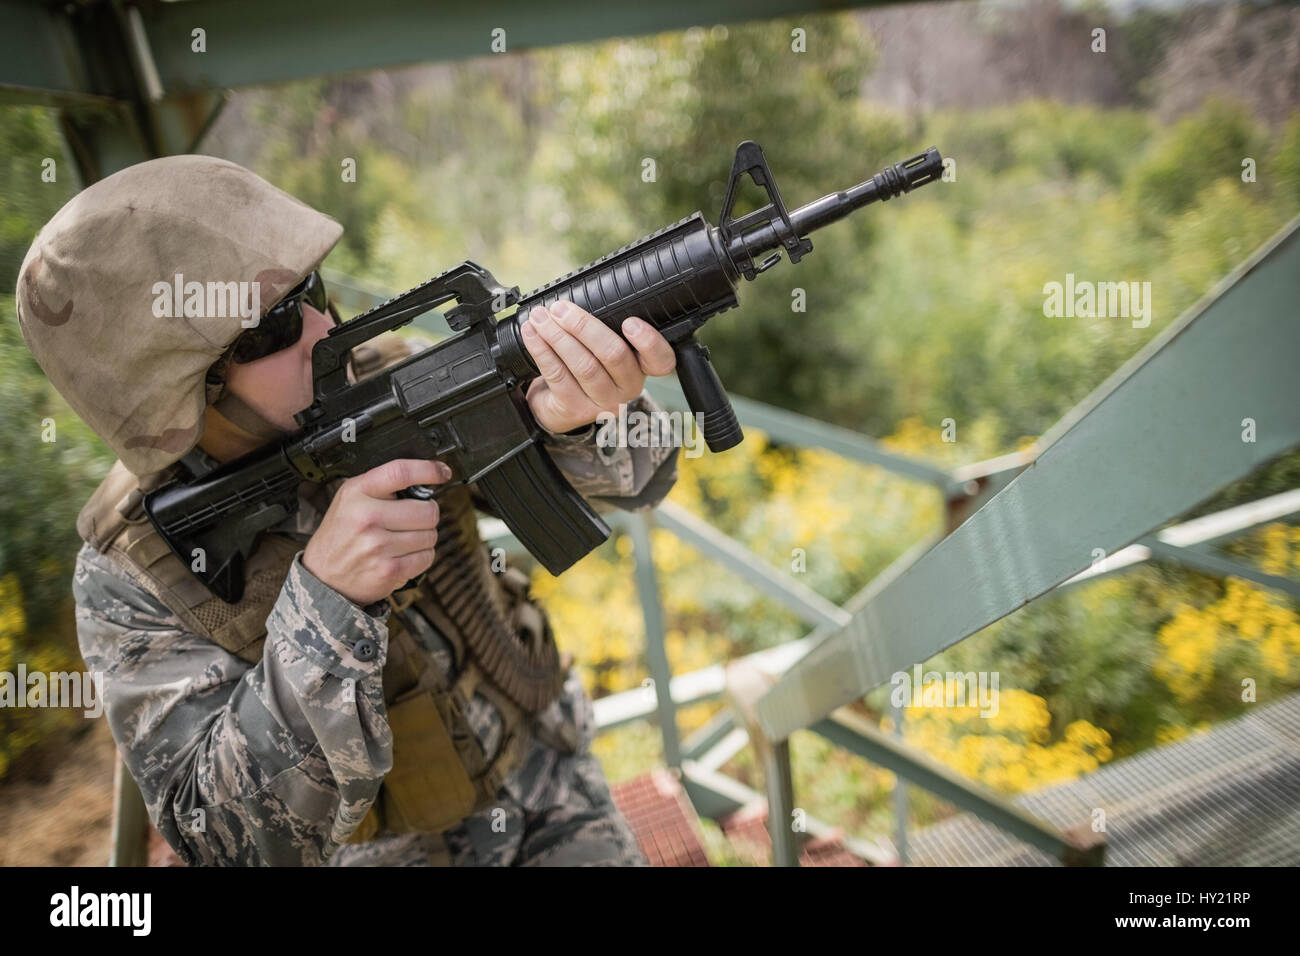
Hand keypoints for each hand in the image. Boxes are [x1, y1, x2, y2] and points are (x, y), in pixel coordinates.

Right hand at [302, 458, 451, 605]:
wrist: (322, 575)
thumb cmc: (341, 534)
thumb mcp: (350, 498)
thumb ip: (382, 486)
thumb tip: (426, 481)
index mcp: (357, 492)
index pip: (400, 472)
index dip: (428, 470)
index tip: (442, 472)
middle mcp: (367, 517)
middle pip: (427, 510)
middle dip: (427, 514)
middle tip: (413, 519)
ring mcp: (377, 546)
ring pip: (430, 535)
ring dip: (424, 537)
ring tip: (403, 539)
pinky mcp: (388, 570)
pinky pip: (426, 557)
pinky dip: (421, 556)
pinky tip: (403, 554)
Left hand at [519, 300, 676, 434]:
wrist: (559, 405)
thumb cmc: (586, 365)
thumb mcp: (601, 346)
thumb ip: (604, 326)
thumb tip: (579, 296)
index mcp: (641, 367)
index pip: (661, 360)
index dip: (649, 342)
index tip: (630, 322)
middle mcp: (628, 386)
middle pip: (614, 355)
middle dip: (584, 327)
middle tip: (560, 309)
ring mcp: (602, 401)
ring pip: (584, 366)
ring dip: (558, 336)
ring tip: (540, 317)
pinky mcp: (575, 408)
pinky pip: (558, 375)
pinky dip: (542, 350)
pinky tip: (532, 335)